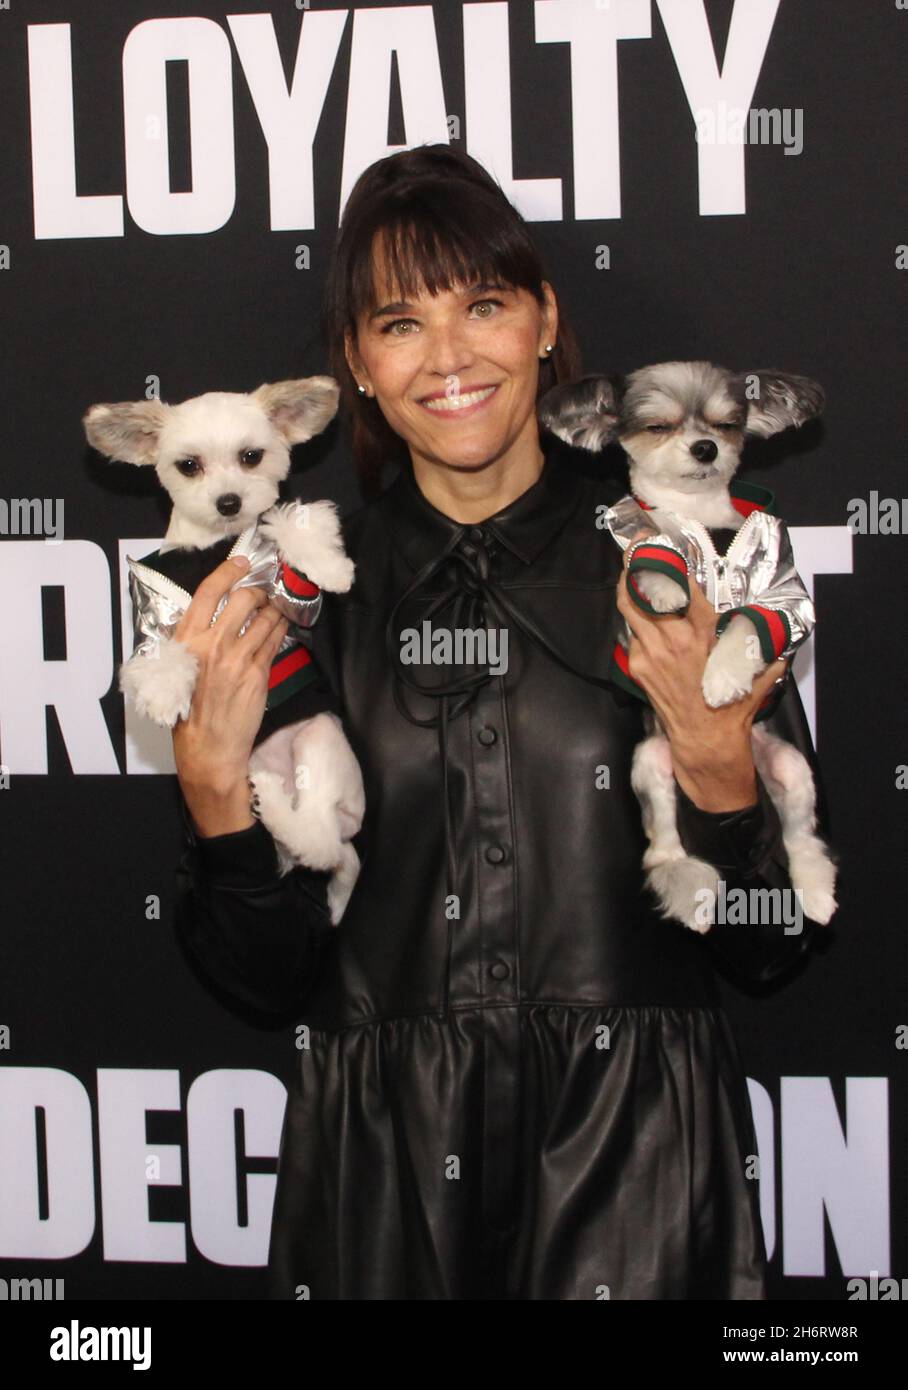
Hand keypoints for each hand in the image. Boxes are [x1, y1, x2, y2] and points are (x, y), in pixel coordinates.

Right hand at [171, 556, 289, 834]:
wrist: (208, 748)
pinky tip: (282, 624)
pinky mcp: (258, 673)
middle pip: (243, 599)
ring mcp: (238, 659)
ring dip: (274, 607)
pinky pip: (274, 640)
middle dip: (259, 588)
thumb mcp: (176, 669)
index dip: (228, 572)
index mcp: (186, 642)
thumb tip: (206, 618)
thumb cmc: (189, 713)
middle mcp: (212, 646)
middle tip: (265, 587)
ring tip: (277, 603)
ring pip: (265, 618)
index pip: (208, 592)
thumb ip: (191, 641)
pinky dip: (281, 628)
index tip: (241, 563)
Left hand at [616, 533, 787, 811]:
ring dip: (627, 587)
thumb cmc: (731, 703)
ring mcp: (651, 651)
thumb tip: (774, 629)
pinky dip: (635, 620)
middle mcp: (673, 637)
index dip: (665, 562)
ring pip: (629, 608)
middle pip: (643, 591)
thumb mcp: (755, 668)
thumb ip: (762, 645)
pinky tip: (641, 613)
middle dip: (635, 565)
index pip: (680, 586)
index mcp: (703, 632)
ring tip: (629, 571)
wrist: (704, 739)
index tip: (658, 546)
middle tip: (634, 548)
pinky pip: (632, 634)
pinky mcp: (638, 665)